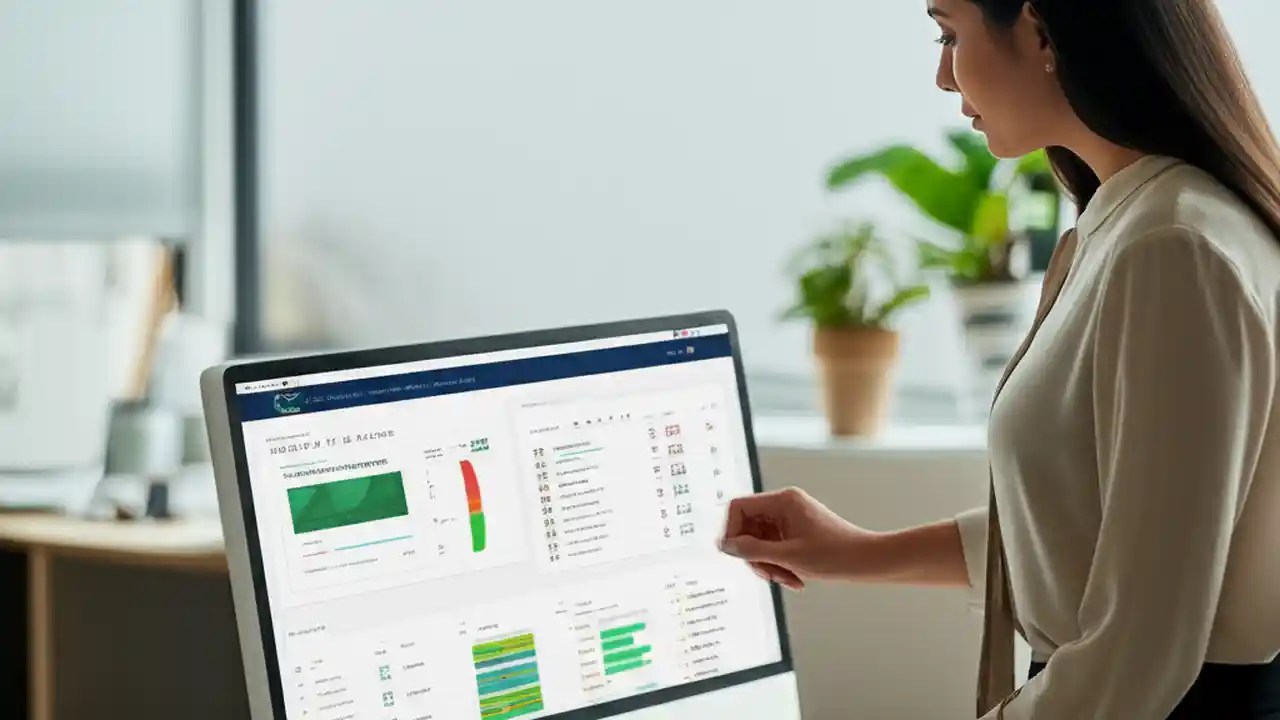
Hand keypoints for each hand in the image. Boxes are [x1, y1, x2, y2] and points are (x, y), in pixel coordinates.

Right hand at [718, 487, 875, 589]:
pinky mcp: (797, 532)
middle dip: (755, 555)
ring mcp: (791, 518)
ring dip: (768, 564)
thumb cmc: (835, 556)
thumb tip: (724, 545)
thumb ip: (752, 550)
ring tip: (787, 579)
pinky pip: (774, 547)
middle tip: (769, 575)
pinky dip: (779, 565)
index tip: (736, 556)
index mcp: (783, 501)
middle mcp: (785, 505)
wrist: (868, 562)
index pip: (738, 507)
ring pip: (760, 541)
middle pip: (748, 527)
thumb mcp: (788, 556)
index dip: (731, 532)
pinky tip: (795, 579)